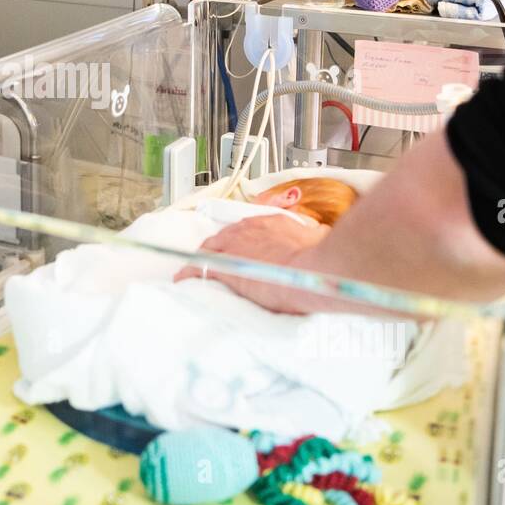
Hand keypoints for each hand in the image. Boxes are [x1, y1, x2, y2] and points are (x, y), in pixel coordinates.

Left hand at [175, 214, 387, 316]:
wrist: (314, 270)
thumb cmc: (322, 258)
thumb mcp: (320, 240)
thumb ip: (315, 240)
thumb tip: (324, 241)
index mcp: (270, 224)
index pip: (247, 230)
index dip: (241, 241)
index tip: (242, 250)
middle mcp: (248, 231)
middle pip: (223, 238)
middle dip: (218, 249)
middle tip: (215, 260)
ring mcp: (233, 248)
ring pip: (208, 251)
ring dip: (202, 260)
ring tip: (195, 270)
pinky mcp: (224, 268)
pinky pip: (197, 268)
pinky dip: (188, 274)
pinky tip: (181, 280)